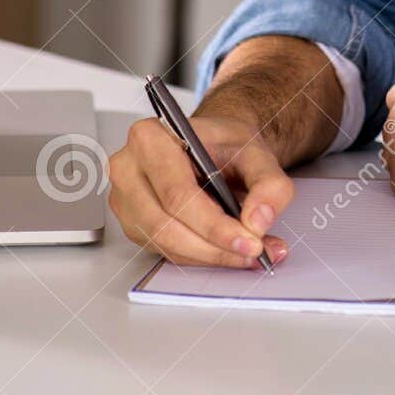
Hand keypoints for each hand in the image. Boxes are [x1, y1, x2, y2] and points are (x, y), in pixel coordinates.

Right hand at [108, 113, 292, 267]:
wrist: (214, 145)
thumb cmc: (224, 143)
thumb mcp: (257, 152)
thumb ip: (268, 183)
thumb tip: (259, 221)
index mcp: (151, 138)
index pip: (178, 193)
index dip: (214, 225)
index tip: (249, 241)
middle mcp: (129, 169)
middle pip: (167, 225)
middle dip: (215, 247)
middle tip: (254, 251)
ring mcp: (126, 199)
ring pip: (165, 244)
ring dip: (210, 256)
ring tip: (248, 253)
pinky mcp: (133, 224)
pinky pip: (165, 251)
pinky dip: (200, 256)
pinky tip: (226, 250)